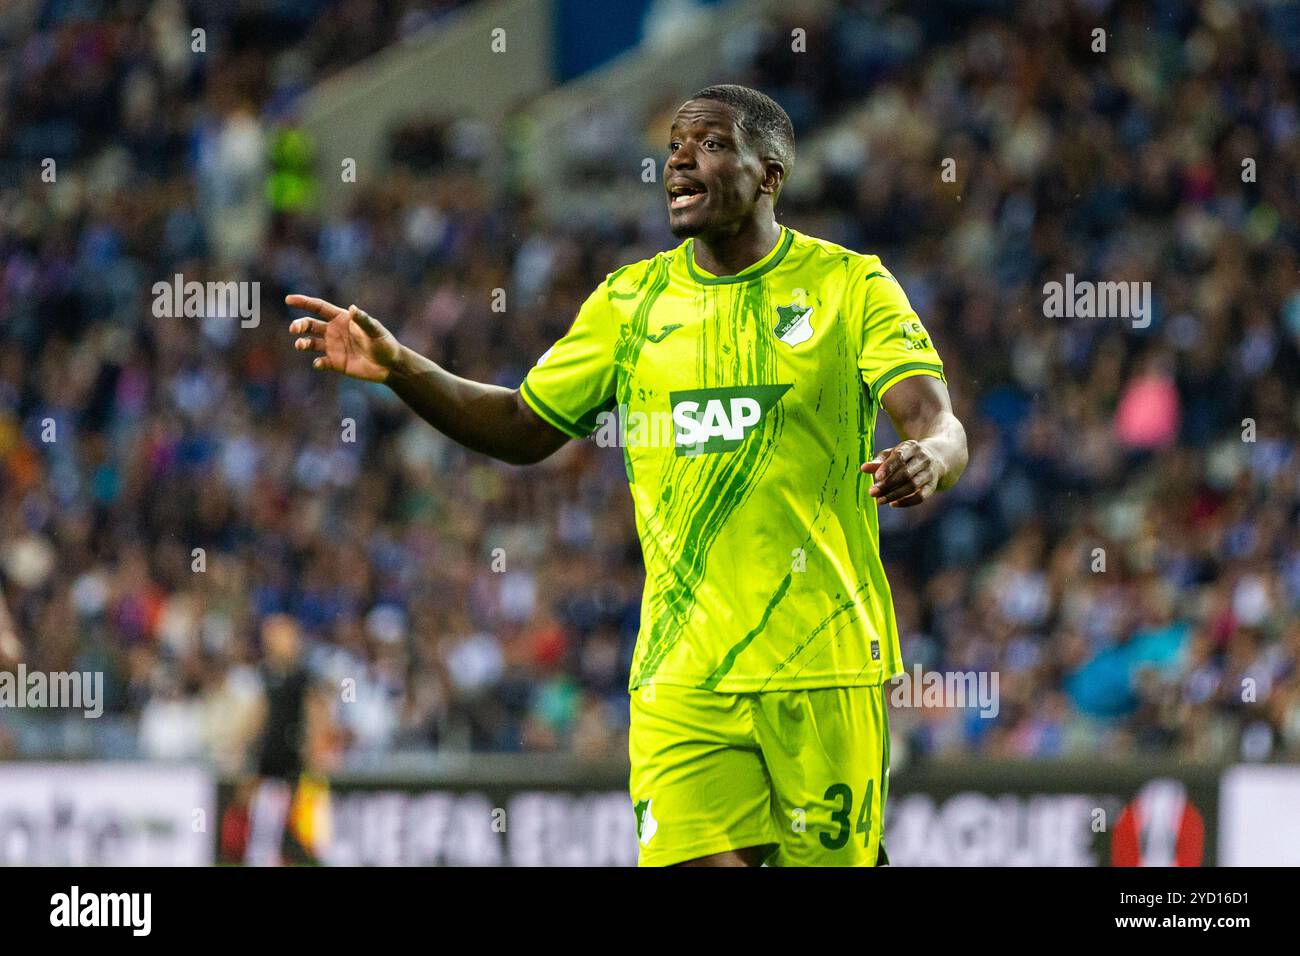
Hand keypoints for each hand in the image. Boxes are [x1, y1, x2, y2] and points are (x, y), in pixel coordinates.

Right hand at [286, 295, 400, 382]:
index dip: (303, 302)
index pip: (319, 307)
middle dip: (300, 325)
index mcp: (342, 319)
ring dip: (303, 343)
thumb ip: (363, 321)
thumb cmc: (384, 343)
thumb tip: (353, 308)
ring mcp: (333, 347)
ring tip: (301, 345)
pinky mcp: (335, 363)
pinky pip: (321, 362)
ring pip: (310, 342)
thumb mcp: (375, 331)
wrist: (390, 365)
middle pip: (310, 324)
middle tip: (294, 329)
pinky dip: (317, 363)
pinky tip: (320, 363)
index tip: (288, 300)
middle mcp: (334, 331)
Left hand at [861, 440, 941, 507]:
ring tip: (879, 501)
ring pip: (912, 486)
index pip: (900, 456)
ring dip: (895, 495)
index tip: (877, 477)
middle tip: (872, 493)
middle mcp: (922, 459)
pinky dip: (906, 502)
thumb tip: (863, 468)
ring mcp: (929, 472)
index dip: (888, 467)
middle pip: (905, 474)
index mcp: (911, 447)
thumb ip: (879, 461)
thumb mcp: (893, 454)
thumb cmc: (907, 456)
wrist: (936, 456)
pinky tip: (893, 504)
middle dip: (888, 485)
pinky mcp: (932, 486)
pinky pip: (921, 496)